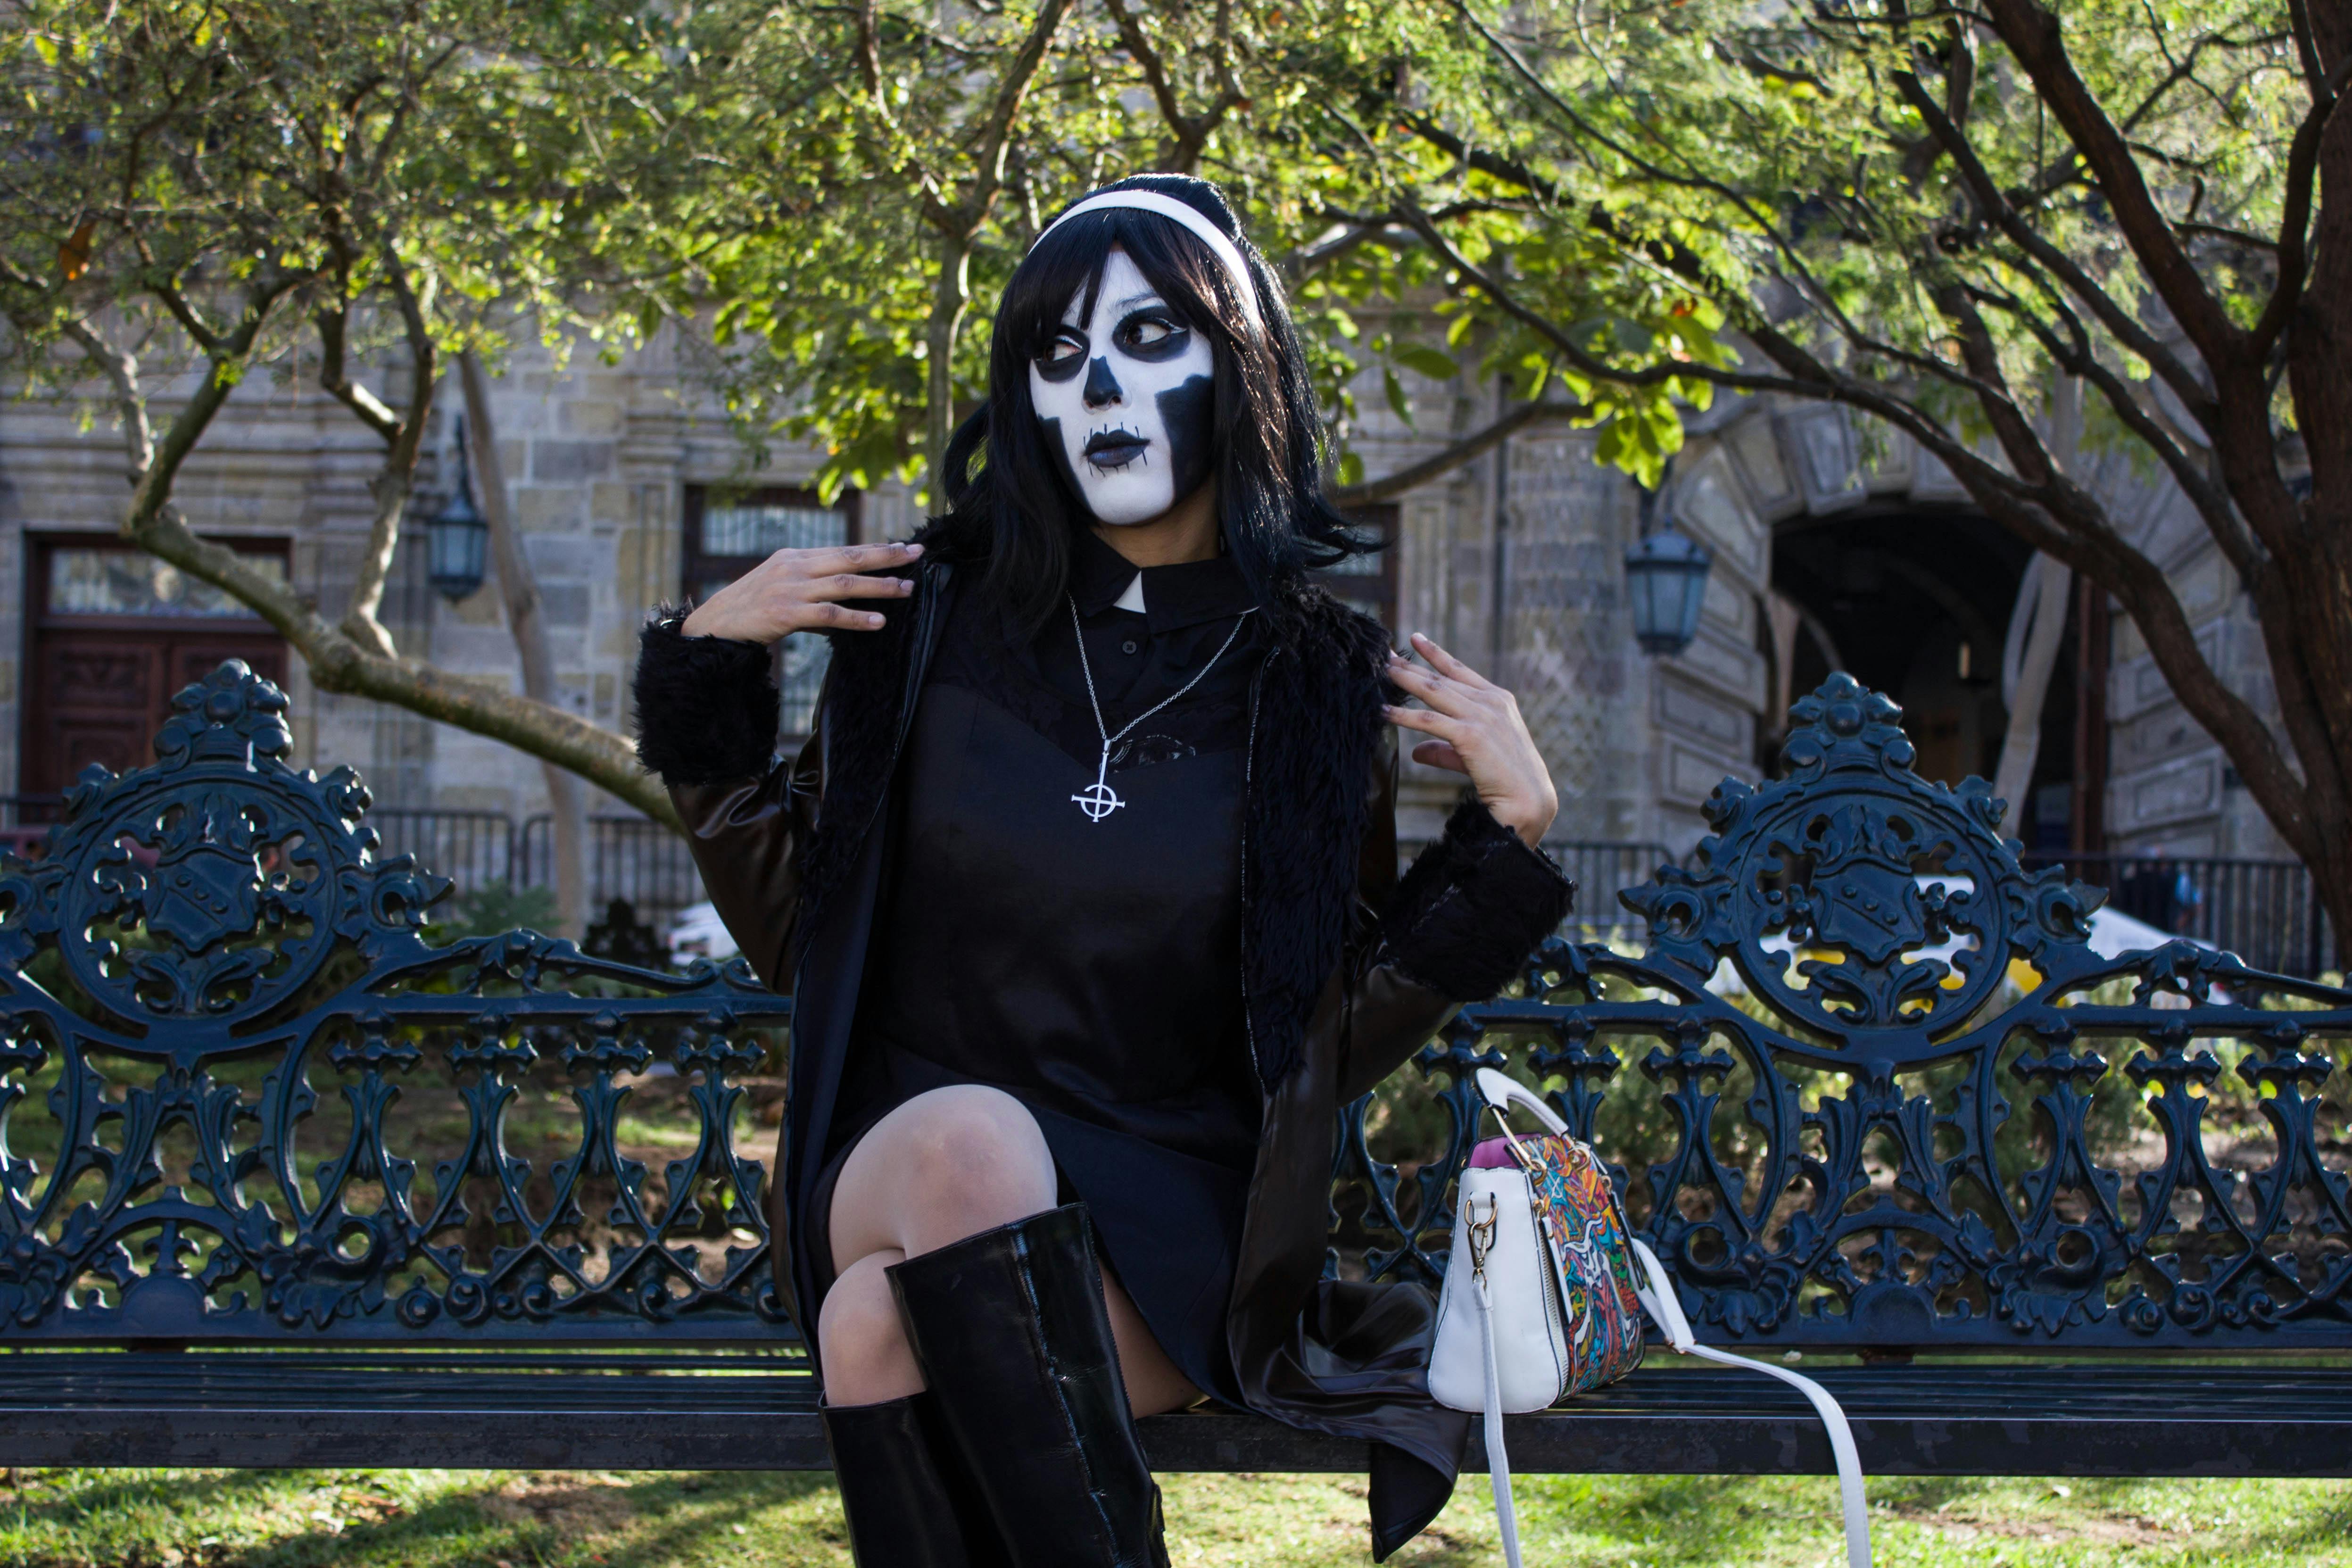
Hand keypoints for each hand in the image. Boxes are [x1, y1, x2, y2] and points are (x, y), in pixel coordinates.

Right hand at [680, 541, 922, 641]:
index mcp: (794, 558)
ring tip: (907, 589)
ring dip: (879, 587)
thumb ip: (812, 586)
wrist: (714, 625)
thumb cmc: (750, 609)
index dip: (874, 548)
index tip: (902, 546)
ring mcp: (790, 589)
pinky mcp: (786, 613)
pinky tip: (878, 621)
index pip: (842, 549)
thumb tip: (846, 596)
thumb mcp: (780, 586)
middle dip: (886, 555)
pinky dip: (857, 618)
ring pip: (845, 584)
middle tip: (916, 553)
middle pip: (849, 557)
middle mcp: (794, 567)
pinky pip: (829, 615)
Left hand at [1384, 632, 1557, 847]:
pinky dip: (1404, 715)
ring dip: (1404, 680)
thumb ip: (1444, 749)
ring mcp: (1481, 716)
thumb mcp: (1473, 755)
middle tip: (1384, 654)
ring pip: (1433, 692)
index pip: (1460, 671)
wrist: (1527, 799)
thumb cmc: (1505, 778)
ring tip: (1381, 672)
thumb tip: (1417, 751)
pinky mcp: (1470, 735)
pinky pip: (1429, 720)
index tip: (1416, 639)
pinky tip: (1384, 711)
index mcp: (1497, 699)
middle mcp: (1490, 701)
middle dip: (1411, 665)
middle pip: (1441, 678)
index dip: (1436, 654)